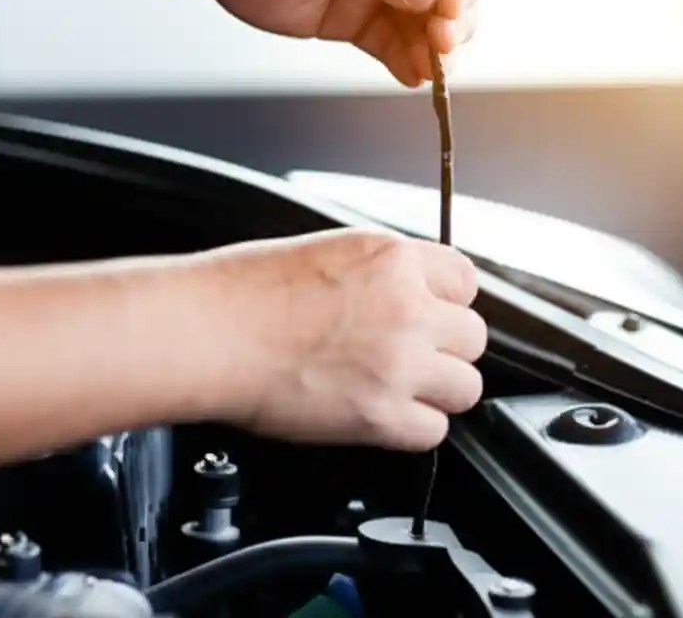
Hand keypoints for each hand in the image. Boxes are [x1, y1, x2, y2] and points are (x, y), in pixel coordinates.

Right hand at [203, 228, 486, 450]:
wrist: (208, 333)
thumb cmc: (242, 292)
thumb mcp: (326, 251)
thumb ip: (380, 274)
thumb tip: (408, 295)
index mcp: (392, 259)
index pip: (466, 281)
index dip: (447, 303)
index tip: (431, 316)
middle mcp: (407, 308)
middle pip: (474, 338)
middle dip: (445, 349)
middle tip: (408, 356)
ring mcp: (399, 363)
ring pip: (466, 387)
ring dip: (436, 392)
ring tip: (395, 389)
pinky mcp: (381, 415)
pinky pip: (434, 432)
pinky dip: (411, 429)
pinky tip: (379, 415)